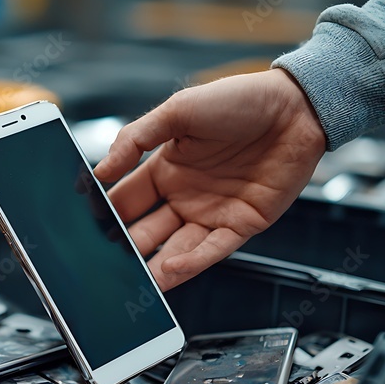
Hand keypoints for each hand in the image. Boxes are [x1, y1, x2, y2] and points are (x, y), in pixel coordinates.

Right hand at [93, 68, 326, 290]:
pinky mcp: (242, 225)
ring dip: (155, 267)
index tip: (88, 232)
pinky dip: (191, 262)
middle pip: (147, 231)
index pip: (127, 201)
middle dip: (126, 250)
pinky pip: (212, 250)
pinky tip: (171, 269)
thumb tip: (100, 170)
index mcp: (166, 169)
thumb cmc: (240, 100)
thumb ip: (135, 139)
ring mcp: (213, 212)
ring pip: (176, 248)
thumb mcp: (178, 111)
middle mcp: (186, 195)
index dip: (108, 217)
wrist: (296, 106)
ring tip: (135, 283)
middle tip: (106, 266)